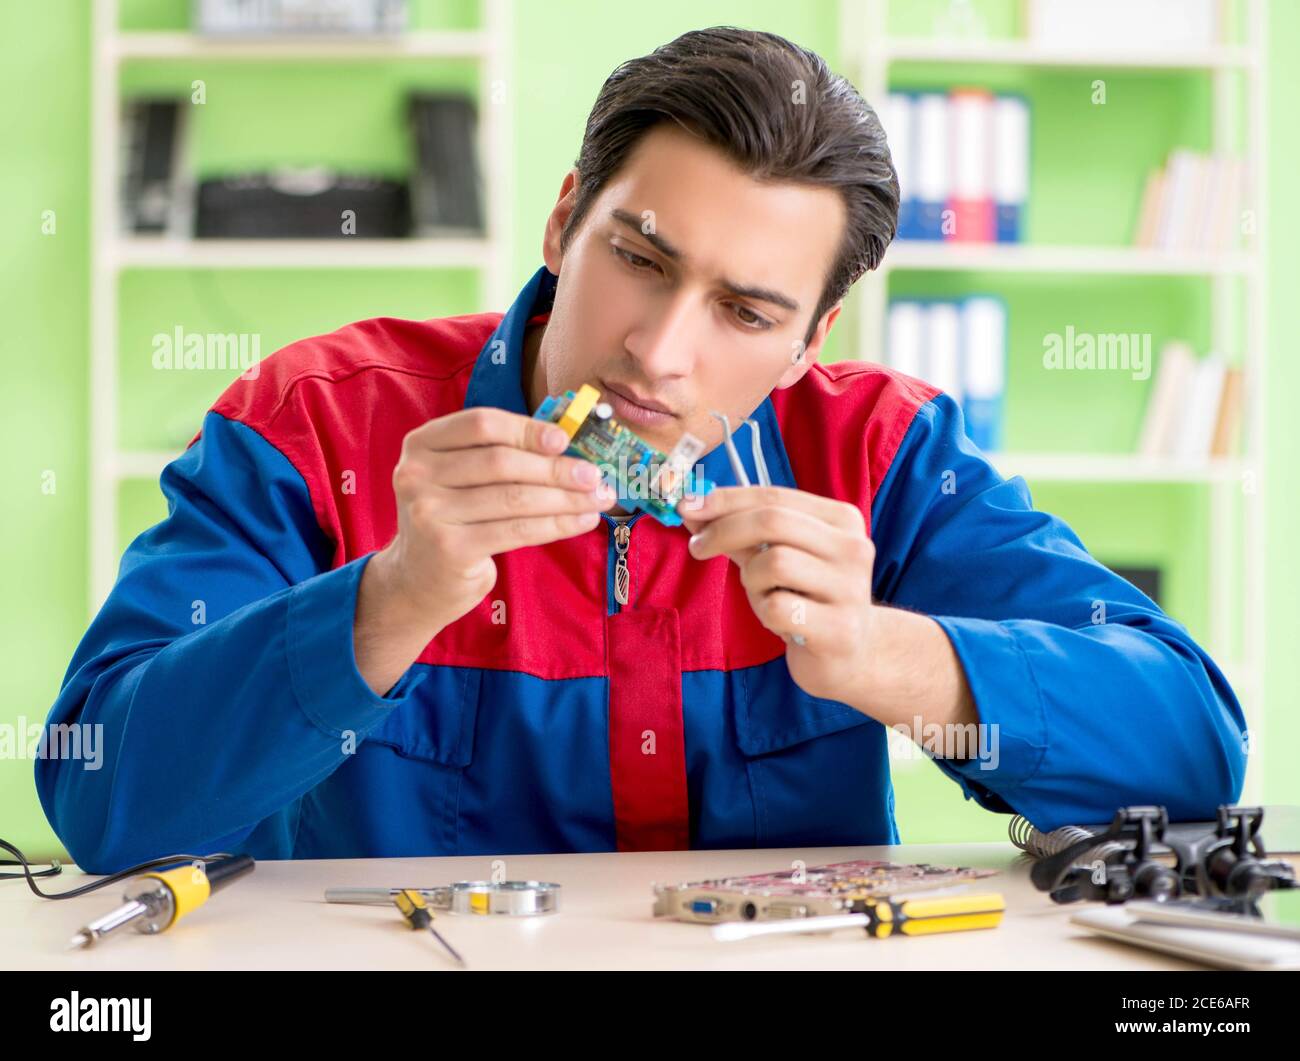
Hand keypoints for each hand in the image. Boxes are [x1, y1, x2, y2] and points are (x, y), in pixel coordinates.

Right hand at [378, 406, 617, 625]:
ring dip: (564, 498)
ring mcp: (429, 513)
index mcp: (421, 444)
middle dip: (555, 468)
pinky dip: (556, 525)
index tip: (564, 440)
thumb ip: (498, 454)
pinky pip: (517, 530)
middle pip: (501, 462)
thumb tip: (567, 444)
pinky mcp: (450, 548)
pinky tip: (581, 521)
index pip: (482, 425)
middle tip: (593, 475)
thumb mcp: (460, 478)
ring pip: (514, 498)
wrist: (418, 580)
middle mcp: (417, 474)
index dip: (527, 430)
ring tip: (598, 499)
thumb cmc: (453, 520)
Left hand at [679, 485, 877, 703]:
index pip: (775, 497)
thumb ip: (740, 533)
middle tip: (697, 547)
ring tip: (763, 595)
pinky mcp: (839, 629)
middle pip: (772, 522)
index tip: (688, 506)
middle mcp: (853, 548)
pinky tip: (778, 621)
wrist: (850, 655)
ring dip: (751, 580)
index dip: (726, 500)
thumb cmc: (805, 599)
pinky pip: (778, 607)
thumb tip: (693, 510)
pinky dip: (765, 612)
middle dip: (724, 531)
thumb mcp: (775, 557)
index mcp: (842, 520)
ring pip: (773, 563)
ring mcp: (851, 588)